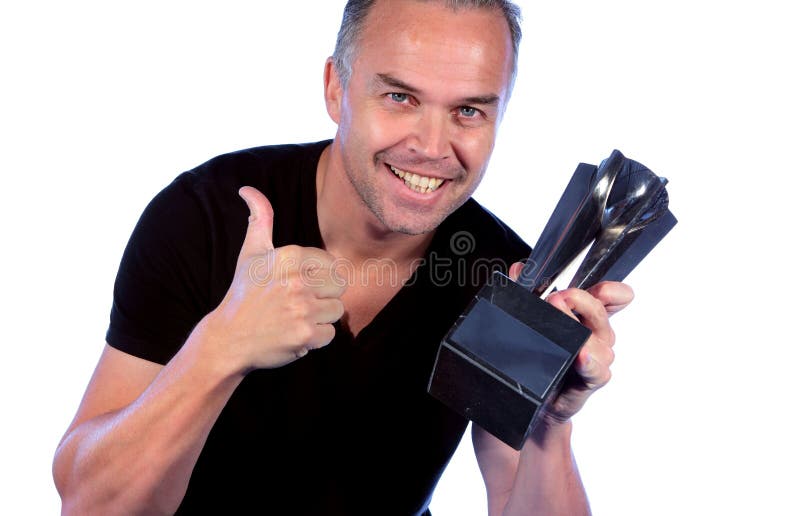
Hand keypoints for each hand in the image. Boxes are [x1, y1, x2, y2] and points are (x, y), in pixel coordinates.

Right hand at [202, 186, 345, 373]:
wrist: (228, 338)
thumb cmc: (244, 294)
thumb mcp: (251, 253)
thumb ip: (259, 220)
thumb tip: (247, 189)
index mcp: (290, 256)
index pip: (332, 264)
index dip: (317, 277)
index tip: (295, 285)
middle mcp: (297, 279)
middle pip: (339, 286)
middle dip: (322, 296)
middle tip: (296, 304)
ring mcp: (302, 308)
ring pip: (336, 310)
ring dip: (319, 318)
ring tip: (294, 318)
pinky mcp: (305, 334)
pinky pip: (330, 334)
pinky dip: (315, 339)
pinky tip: (293, 334)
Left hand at [508, 262, 633, 425]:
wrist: (537, 400)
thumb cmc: (543, 358)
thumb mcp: (532, 319)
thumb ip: (525, 292)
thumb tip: (517, 269)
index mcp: (588, 316)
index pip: (614, 297)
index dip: (612, 291)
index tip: (599, 289)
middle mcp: (597, 334)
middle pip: (600, 311)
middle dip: (579, 301)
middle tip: (556, 300)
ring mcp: (596, 357)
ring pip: (600, 339)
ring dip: (579, 331)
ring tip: (557, 329)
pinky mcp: (591, 379)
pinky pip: (598, 369)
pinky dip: (590, 362)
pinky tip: (581, 356)